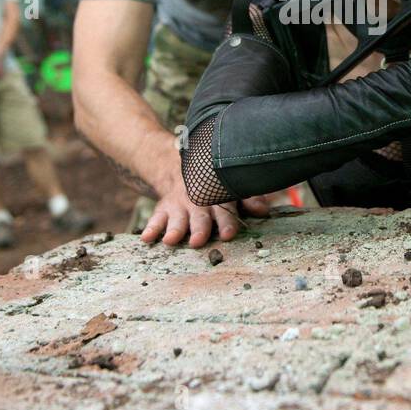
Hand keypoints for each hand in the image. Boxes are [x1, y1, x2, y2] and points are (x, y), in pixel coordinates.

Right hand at [140, 181, 269, 247]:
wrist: (182, 168)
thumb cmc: (215, 187)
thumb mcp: (232, 190)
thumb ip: (249, 200)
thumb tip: (264, 210)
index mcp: (219, 199)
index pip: (225, 211)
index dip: (227, 223)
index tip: (228, 234)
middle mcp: (199, 203)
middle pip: (200, 217)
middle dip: (199, 229)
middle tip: (198, 241)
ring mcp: (180, 206)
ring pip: (178, 219)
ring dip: (175, 230)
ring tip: (170, 241)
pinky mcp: (164, 208)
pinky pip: (156, 218)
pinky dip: (151, 228)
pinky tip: (146, 239)